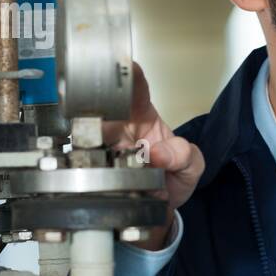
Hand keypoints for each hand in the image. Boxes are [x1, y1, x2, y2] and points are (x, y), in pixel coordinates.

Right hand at [103, 61, 203, 250]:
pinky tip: (99, 179)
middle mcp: (117, 129)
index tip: (124, 66)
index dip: (128, 75)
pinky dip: (91, 173)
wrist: (160, 209)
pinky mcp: (93, 174)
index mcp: (141, 116)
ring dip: (93, 145)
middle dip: (96, 107)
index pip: (134, 88)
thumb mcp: (191, 164)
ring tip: (107, 158)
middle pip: (99, 108)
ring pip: (86, 138)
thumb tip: (157, 153)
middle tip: (103, 119)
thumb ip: (184, 155)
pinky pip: (84, 169)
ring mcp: (102, 150)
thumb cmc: (173, 176)